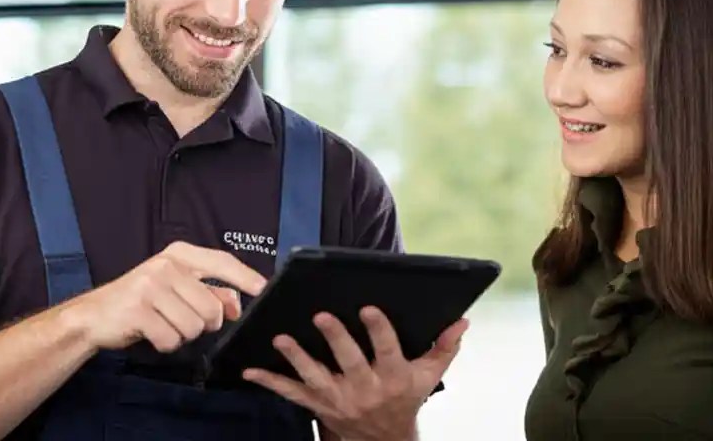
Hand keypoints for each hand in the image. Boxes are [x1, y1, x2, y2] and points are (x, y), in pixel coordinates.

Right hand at [67, 241, 266, 352]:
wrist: (93, 316)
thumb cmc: (139, 301)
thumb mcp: (174, 288)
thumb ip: (208, 292)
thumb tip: (237, 305)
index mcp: (178, 255)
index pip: (221, 261)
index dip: (246, 277)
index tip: (265, 289)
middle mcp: (166, 265)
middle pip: (212, 307)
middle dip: (203, 324)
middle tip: (180, 320)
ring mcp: (151, 286)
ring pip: (194, 327)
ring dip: (181, 335)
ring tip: (162, 324)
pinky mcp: (139, 310)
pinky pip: (171, 339)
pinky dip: (164, 344)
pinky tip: (150, 333)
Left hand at [243, 306, 467, 440]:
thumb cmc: (406, 399)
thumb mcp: (429, 376)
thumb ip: (444, 346)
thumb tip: (462, 321)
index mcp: (393, 378)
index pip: (387, 350)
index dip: (378, 329)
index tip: (368, 308)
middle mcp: (365, 389)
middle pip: (349, 361)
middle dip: (336, 339)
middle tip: (322, 316)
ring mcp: (338, 398)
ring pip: (315, 376)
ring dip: (297, 357)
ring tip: (281, 338)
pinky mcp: (317, 405)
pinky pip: (290, 393)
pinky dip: (269, 381)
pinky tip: (249, 369)